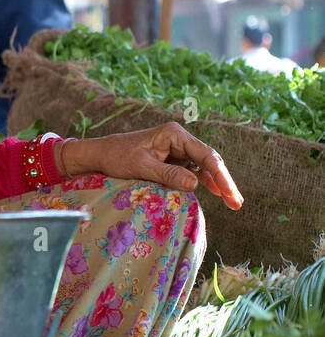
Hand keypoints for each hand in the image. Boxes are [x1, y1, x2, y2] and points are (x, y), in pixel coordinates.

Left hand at [61, 123, 243, 209]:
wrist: (100, 154)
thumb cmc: (117, 157)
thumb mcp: (142, 167)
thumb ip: (169, 174)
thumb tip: (196, 184)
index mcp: (174, 134)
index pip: (205, 155)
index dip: (220, 176)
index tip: (229, 193)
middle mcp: (179, 139)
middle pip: (209, 160)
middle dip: (223, 181)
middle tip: (237, 203)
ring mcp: (176, 149)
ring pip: (203, 166)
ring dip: (217, 183)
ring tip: (232, 202)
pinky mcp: (172, 159)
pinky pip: (192, 170)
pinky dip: (203, 182)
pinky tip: (216, 193)